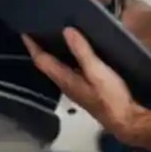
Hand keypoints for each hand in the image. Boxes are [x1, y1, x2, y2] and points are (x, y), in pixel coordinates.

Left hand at [22, 28, 143, 137]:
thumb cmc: (110, 97)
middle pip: (48, 65)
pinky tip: (78, 55)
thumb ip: (82, 52)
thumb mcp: (97, 71)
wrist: (125, 120)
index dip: (32, 46)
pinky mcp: (86, 91)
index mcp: (65, 79)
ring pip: (59, 69)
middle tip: (40, 31)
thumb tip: (67, 31)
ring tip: (58, 38)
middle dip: (42, 49)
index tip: (25, 32)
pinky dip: (69, 61)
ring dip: (55, 55)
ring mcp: (76, 89)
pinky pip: (71, 72)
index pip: (42, 60)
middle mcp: (66, 85)